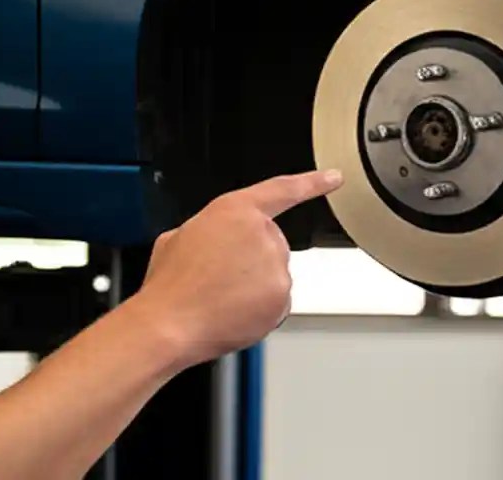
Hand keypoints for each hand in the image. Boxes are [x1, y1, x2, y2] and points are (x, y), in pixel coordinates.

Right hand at [130, 169, 342, 368]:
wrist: (168, 324)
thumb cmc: (170, 284)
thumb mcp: (178, 237)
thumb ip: (210, 229)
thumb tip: (216, 241)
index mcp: (236, 211)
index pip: (283, 190)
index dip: (312, 183)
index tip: (334, 178)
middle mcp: (263, 234)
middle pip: (271, 244)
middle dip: (251, 259)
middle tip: (218, 277)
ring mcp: (276, 266)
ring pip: (273, 275)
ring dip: (254, 285)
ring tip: (219, 295)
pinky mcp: (282, 296)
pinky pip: (277, 302)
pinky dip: (260, 309)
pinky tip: (232, 311)